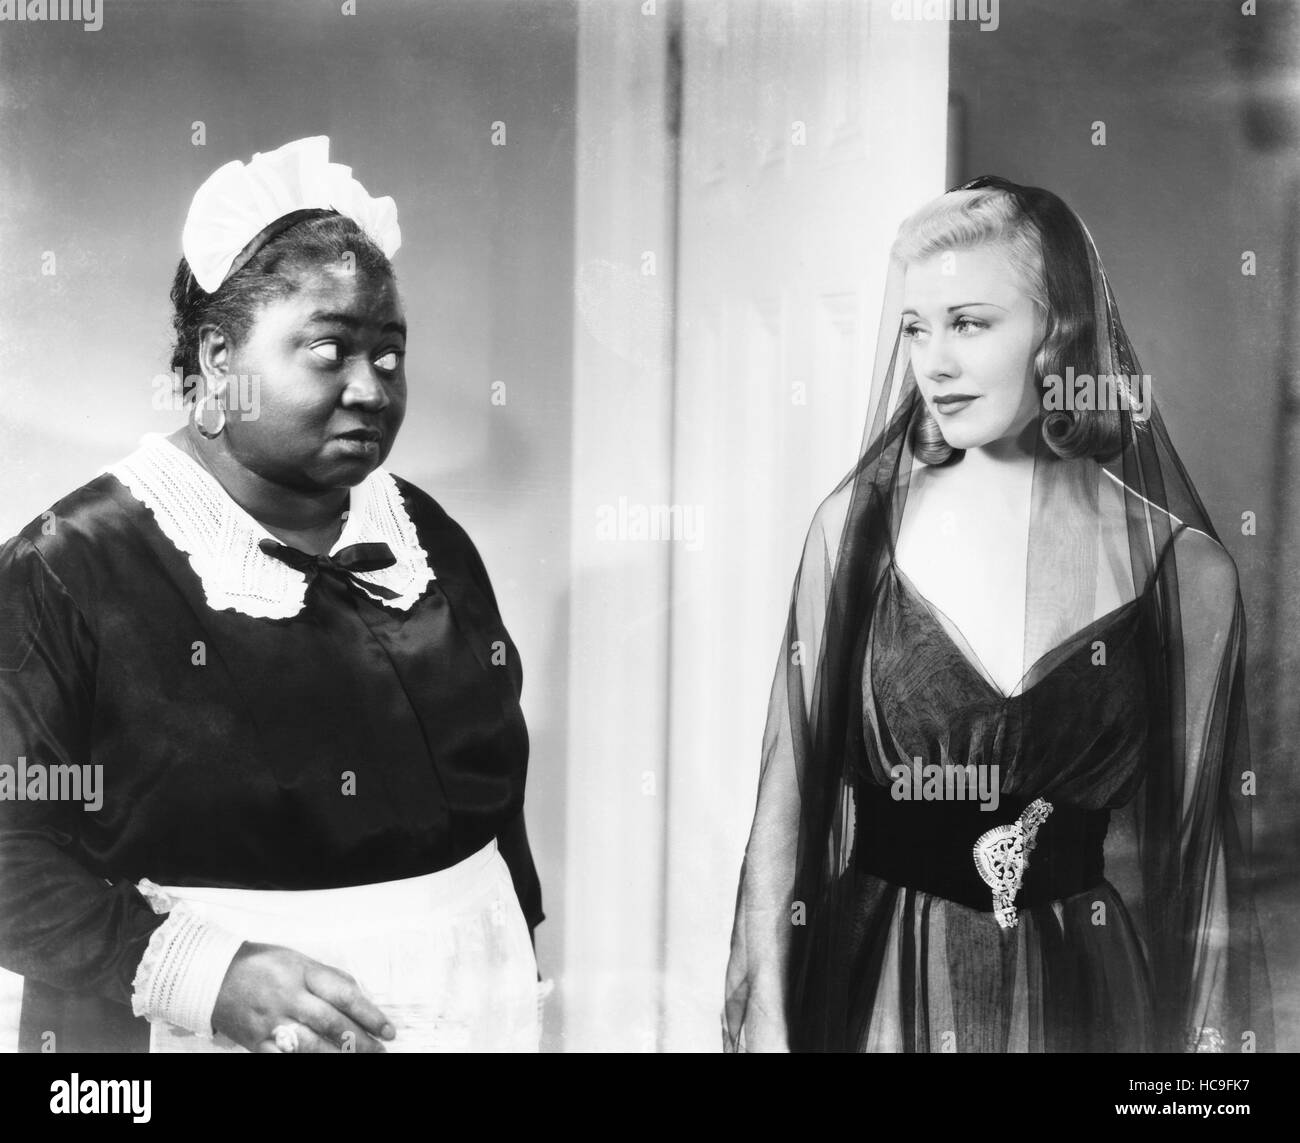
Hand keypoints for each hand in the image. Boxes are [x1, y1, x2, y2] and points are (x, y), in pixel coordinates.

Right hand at [212, 942, 396, 1052]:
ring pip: (310, 1045)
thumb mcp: (297, 959)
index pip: (343, 995)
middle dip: (360, 1040)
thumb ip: (326, 977)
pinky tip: (323, 1062)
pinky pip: (284, 1057)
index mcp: (301, 973)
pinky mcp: (256, 1042)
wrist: (211, 976)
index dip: (369, 1014)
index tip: (388, 1029)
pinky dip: (305, 1061)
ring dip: (338, 1055)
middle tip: (381, 1050)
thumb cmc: (259, 964)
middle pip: (330, 1023)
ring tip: (359, 1058)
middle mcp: (287, 998)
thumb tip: (357, 995)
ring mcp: (270, 1023)